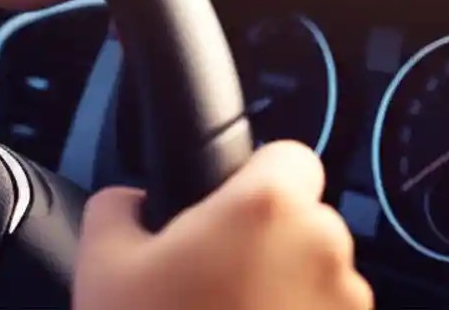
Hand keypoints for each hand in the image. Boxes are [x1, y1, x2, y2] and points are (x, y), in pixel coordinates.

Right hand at [74, 142, 373, 309]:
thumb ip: (118, 207)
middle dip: (264, 241)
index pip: (289, 154)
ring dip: (283, 288)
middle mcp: (322, 249)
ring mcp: (346, 307)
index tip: (228, 204)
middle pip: (302, 218)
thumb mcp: (102, 265)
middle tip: (209, 278)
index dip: (255, 175)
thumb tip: (131, 202)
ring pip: (317, 274)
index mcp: (266, 209)